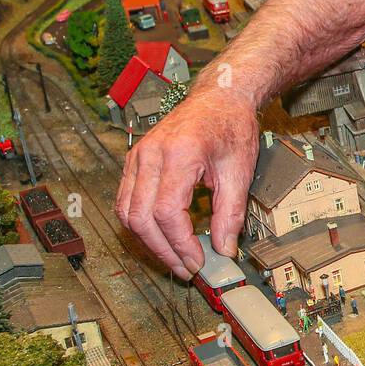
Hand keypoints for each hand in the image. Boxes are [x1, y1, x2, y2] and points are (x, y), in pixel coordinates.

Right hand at [116, 84, 260, 278]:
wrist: (220, 97)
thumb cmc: (231, 126)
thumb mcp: (240, 171)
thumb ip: (231, 213)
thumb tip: (224, 248)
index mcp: (180, 154)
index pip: (167, 212)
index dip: (180, 244)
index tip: (197, 261)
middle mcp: (152, 154)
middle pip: (141, 217)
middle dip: (163, 250)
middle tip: (186, 268)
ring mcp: (138, 156)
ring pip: (127, 211)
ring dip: (148, 241)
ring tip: (174, 257)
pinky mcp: (135, 159)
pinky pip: (125, 199)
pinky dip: (140, 223)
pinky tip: (160, 235)